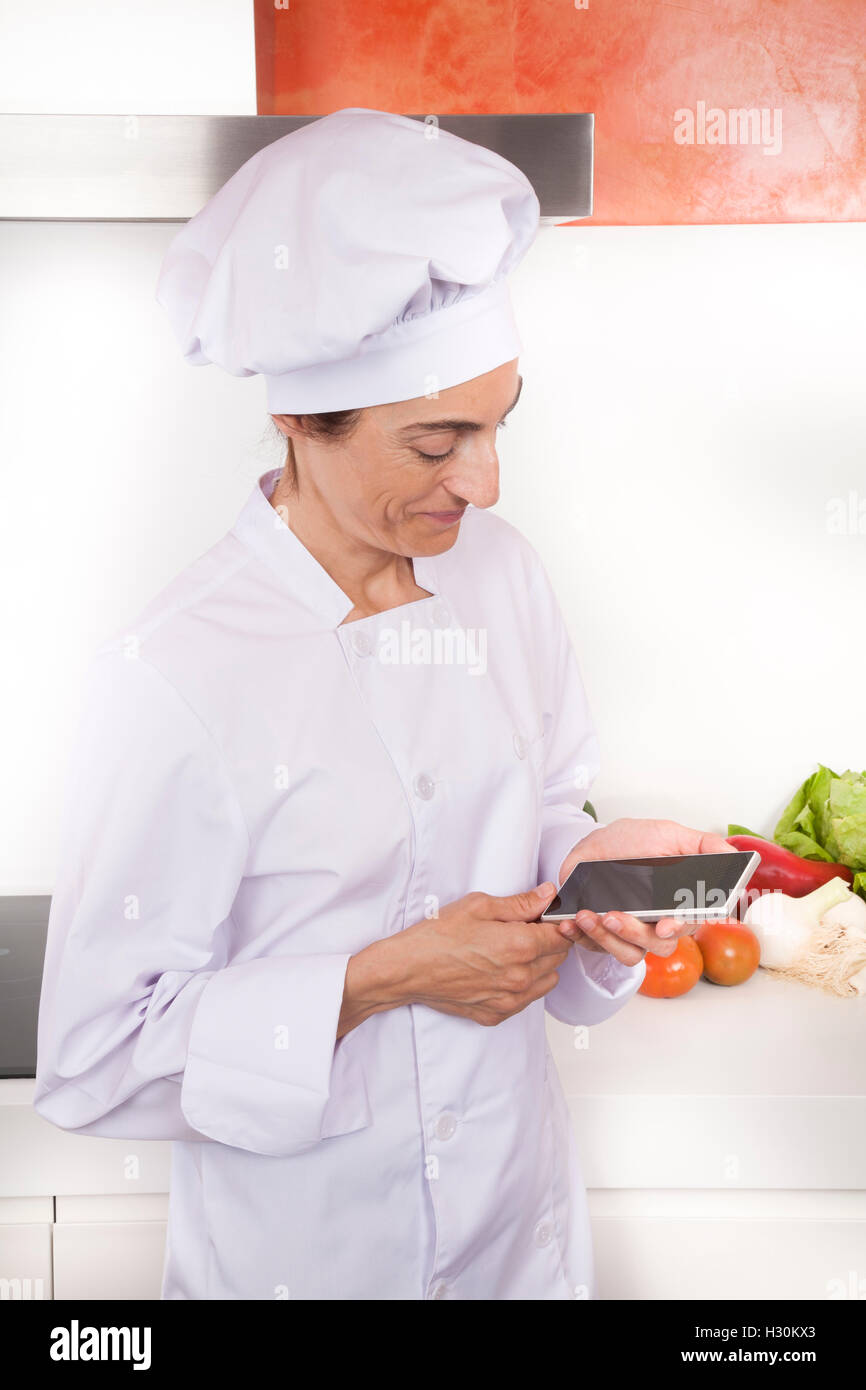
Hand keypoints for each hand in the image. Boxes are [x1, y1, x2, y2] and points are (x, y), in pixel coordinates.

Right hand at [339, 883, 568, 1033]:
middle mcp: (521, 976)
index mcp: (520, 945)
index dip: (556, 923)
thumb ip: (521, 903)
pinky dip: (523, 986)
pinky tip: (500, 971)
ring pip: (548, 980)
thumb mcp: (479, 905)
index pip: (563, 935)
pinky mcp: (498, 1014)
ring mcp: (510, 999)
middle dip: (548, 942)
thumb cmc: (438, 935)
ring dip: (540, 965)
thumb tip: (548, 895)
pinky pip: (528, 999)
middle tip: (523, 931)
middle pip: (558, 958)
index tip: (545, 918)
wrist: (409, 969)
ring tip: (512, 952)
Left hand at [555, 817, 736, 965]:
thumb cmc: (633, 841)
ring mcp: (630, 932)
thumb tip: (732, 854)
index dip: (678, 929)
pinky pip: (596, 949)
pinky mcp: (603, 935)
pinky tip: (571, 922)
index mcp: (678, 904)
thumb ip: (702, 844)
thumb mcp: (669, 834)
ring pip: (629, 954)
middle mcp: (656, 923)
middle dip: (635, 933)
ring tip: (589, 916)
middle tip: (614, 915)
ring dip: (608, 939)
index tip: (663, 926)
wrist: (594, 845)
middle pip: (658, 946)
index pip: (687, 926)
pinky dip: (582, 938)